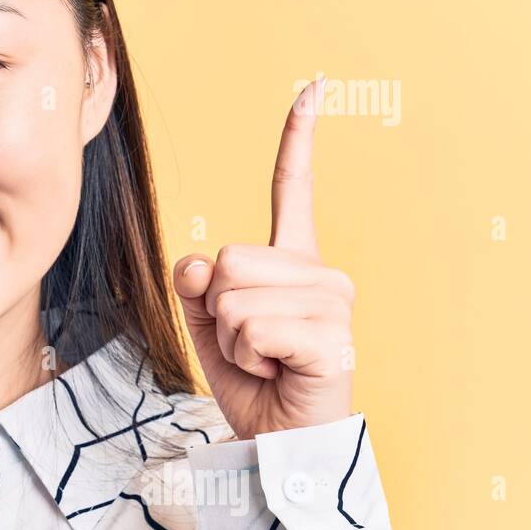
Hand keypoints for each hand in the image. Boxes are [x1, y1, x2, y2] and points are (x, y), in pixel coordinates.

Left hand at [173, 78, 354, 438]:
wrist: (282, 440)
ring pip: (232, 294)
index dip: (297, 140)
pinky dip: (247, 356)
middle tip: (249, 344)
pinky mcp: (331, 335)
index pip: (293, 190)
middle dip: (217, 308)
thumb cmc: (254, 381)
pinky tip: (278, 370)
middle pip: (227, 256)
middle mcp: (322, 273)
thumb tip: (198, 263)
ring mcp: (332, 302)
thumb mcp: (210, 326)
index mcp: (295, 263)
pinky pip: (250, 326)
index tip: (312, 88)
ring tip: (264, 359)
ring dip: (230, 337)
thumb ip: (198, 286)